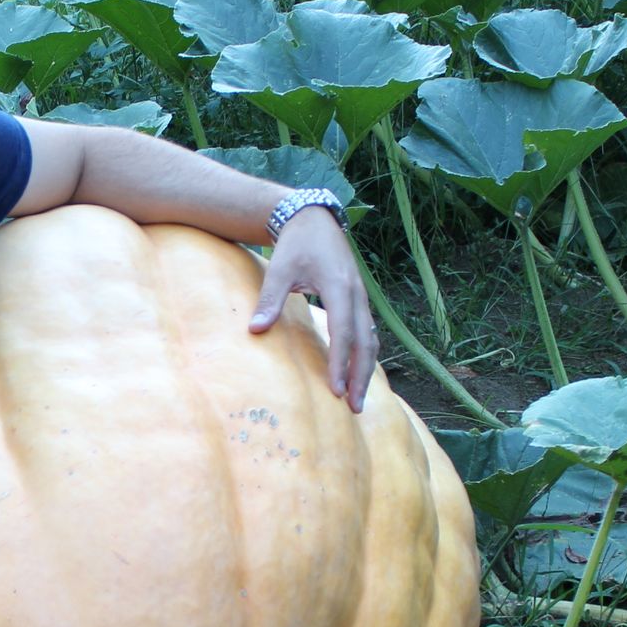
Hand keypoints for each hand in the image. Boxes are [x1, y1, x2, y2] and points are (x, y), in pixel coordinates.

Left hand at [248, 208, 379, 411]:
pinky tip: (358, 373)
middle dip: (361, 376)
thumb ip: (270, 299)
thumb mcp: (280, 269)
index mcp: (340, 288)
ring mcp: (361, 297)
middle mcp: (357, 295)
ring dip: (366, 370)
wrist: (314, 219)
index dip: (341, 363)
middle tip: (354, 407)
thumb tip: (255, 330)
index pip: (344, 333)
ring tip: (358, 399)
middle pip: (365, 343)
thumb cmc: (296, 243)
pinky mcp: (358, 299)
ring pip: (370, 339)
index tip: (336, 390)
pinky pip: (367, 332)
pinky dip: (365, 355)